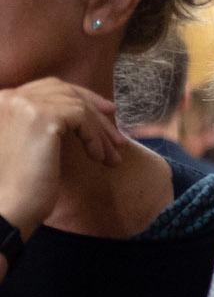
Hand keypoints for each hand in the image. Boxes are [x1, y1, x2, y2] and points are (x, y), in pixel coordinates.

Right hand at [0, 77, 122, 238]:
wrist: (5, 209)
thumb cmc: (17, 185)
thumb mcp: (29, 143)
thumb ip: (45, 122)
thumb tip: (83, 111)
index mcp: (1, 99)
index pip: (49, 87)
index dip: (82, 97)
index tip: (107, 111)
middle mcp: (9, 96)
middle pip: (66, 92)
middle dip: (96, 112)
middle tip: (117, 135)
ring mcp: (24, 104)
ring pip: (78, 106)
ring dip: (100, 132)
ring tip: (112, 157)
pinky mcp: (42, 118)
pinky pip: (82, 119)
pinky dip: (95, 138)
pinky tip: (99, 158)